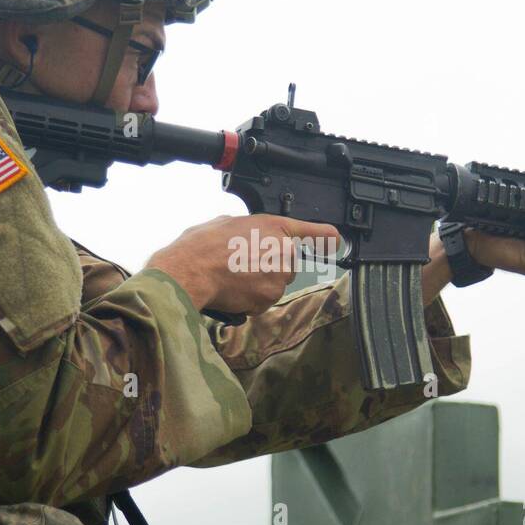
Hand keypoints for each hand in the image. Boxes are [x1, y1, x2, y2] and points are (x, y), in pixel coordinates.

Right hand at [147, 214, 340, 314]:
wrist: (189, 271)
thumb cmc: (201, 246)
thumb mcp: (227, 223)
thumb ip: (248, 229)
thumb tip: (246, 235)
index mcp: (275, 227)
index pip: (314, 232)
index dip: (326, 237)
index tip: (336, 241)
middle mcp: (283, 251)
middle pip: (287, 264)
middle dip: (270, 267)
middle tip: (241, 264)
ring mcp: (278, 277)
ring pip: (275, 284)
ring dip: (259, 284)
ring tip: (232, 276)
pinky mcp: (269, 299)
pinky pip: (263, 302)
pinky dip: (251, 300)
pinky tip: (233, 290)